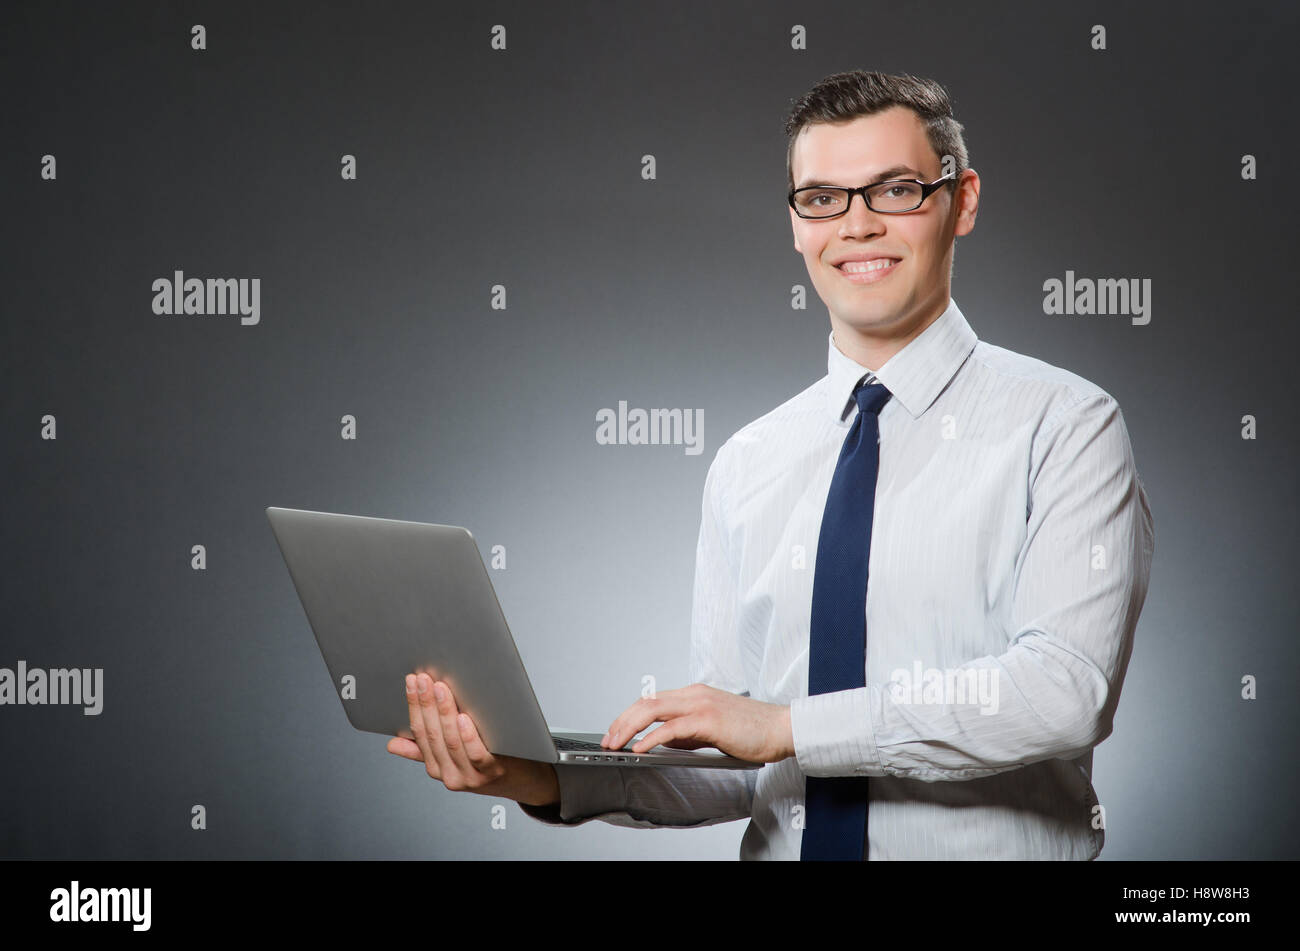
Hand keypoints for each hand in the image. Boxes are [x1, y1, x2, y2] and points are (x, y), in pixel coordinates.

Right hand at [386, 672, 559, 806]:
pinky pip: (476, 753)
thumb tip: (393, 744)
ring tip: (441, 689)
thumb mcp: (453, 759)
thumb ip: (425, 749)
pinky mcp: (494, 771)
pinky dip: (467, 735)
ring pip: (452, 742)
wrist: (526, 783)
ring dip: (444, 713)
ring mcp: (472, 775)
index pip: (419, 734)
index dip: (414, 706)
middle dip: (426, 704)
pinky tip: (463, 717)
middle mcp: (451, 775)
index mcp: (438, 768)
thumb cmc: (490, 764)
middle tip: (424, 678)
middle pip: (433, 735)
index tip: (412, 682)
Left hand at [601, 683, 793, 763]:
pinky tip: (639, 749)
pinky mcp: (708, 719)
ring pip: (653, 710)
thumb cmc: (753, 730)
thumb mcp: (713, 730)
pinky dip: (651, 738)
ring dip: (629, 728)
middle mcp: (694, 694)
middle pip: (646, 703)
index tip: (615, 732)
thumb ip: (688, 733)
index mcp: (695, 694)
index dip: (629, 716)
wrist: (782, 728)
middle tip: (608, 741)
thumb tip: (664, 742)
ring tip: (616, 745)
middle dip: (621, 722)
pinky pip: (671, 728)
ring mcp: (701, 704)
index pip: (652, 701)